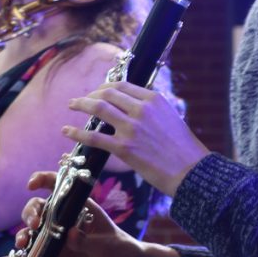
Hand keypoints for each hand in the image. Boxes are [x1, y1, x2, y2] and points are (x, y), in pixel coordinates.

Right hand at [15, 171, 144, 256]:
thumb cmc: (121, 250)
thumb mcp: (107, 245)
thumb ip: (87, 241)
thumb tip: (69, 236)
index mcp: (80, 206)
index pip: (59, 185)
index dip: (43, 180)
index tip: (31, 185)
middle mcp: (64, 218)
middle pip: (38, 208)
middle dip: (30, 213)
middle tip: (34, 225)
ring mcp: (57, 237)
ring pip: (32, 231)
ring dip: (22, 235)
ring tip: (22, 243)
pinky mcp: (54, 255)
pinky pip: (33, 253)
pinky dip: (19, 256)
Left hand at [61, 80, 207, 196]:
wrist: (191, 171)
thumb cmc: (183, 148)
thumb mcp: (170, 118)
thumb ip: (151, 110)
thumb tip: (132, 106)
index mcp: (154, 100)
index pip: (122, 86)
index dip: (105, 87)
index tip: (97, 92)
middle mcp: (141, 110)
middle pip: (107, 94)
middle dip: (90, 94)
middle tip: (80, 100)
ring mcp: (131, 128)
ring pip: (98, 109)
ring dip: (80, 105)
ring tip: (71, 106)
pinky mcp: (124, 148)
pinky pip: (93, 137)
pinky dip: (76, 133)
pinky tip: (66, 131)